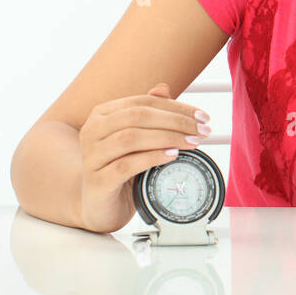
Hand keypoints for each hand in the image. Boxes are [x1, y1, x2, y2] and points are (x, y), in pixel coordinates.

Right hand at [77, 82, 210, 232]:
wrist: (100, 207)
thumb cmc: (121, 168)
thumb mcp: (136, 139)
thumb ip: (148, 114)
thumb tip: (164, 88)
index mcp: (103, 114)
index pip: (143, 102)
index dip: (176, 107)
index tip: (203, 117)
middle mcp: (92, 131)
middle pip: (137, 117)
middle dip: (175, 121)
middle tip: (203, 130)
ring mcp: (92, 156)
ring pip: (131, 138)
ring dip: (167, 138)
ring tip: (192, 143)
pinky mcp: (97, 182)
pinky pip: (126, 165)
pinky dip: (152, 158)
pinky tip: (172, 156)